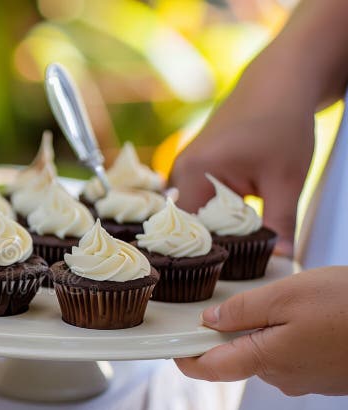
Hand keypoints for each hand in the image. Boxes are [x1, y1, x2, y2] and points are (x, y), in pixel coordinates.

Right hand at [171, 72, 315, 256]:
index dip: (209, 252)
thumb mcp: (287, 179)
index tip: (231, 268)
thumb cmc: (282, 123)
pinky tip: (234, 220)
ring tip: (237, 240)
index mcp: (194, 174)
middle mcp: (180, 170)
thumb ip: (280, 222)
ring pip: (194, 213)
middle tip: (238, 259)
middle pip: (188, 223)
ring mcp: (184, 167)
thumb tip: (280, 260)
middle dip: (213, 242)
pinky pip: (198, 200)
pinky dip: (215, 213)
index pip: (188, 230)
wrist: (280, 83)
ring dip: (214, 227)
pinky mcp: (194, 166)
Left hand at [175, 267, 347, 395]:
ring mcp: (309, 380)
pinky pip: (298, 354)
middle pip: (241, 356)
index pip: (210, 369)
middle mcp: (283, 378)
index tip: (172, 348)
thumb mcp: (287, 295)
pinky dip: (297, 334)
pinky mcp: (329, 377)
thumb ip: (242, 310)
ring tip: (298, 301)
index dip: (186, 359)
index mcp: (265, 360)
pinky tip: (318, 315)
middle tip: (255, 297)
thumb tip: (210, 323)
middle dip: (239, 329)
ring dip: (272, 329)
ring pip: (272, 353)